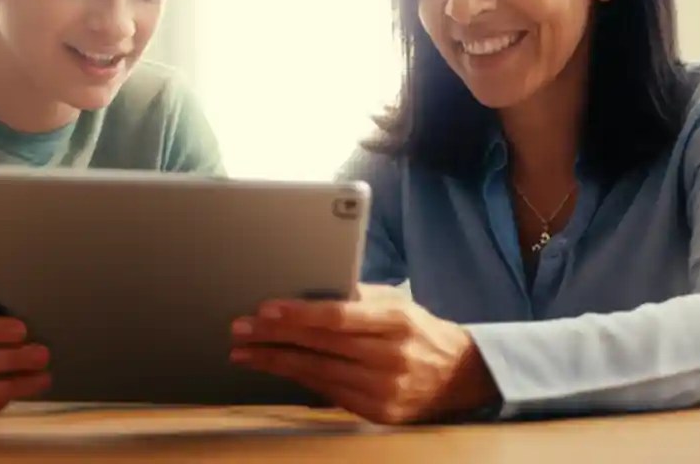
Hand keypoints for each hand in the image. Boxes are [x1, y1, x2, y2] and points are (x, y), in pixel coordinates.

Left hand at [230, 284, 498, 424]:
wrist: (459, 375)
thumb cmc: (419, 331)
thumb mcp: (397, 303)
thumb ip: (357, 296)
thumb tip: (310, 287)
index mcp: (396, 323)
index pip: (339, 317)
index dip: (299, 314)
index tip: (266, 309)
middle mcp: (391, 358)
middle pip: (321, 346)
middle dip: (274, 336)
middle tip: (241, 329)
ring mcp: (384, 390)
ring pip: (318, 374)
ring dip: (275, 361)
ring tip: (244, 351)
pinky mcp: (377, 412)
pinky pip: (327, 393)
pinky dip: (298, 379)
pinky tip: (275, 369)